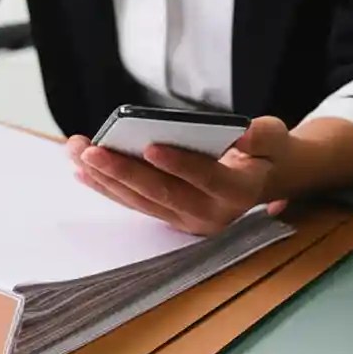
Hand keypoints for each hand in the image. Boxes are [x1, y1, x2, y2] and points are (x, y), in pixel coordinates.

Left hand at [67, 116, 291, 234]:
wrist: (264, 181)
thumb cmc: (266, 153)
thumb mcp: (276, 139)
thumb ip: (264, 135)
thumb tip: (243, 132)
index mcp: (238, 194)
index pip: (206, 178)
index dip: (179, 164)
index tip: (150, 145)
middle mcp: (209, 215)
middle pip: (162, 193)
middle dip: (123, 171)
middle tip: (91, 150)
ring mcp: (186, 221)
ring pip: (141, 200)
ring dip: (105, 178)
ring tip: (76, 152)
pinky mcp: (169, 219)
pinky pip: (134, 203)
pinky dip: (107, 187)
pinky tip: (82, 170)